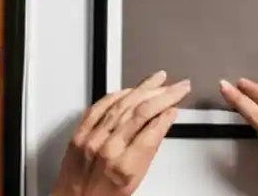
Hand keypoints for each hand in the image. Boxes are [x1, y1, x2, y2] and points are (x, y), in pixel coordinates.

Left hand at [52, 70, 189, 195]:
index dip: (168, 109)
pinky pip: (99, 106)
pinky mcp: (78, 134)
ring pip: (121, 104)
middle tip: (179, 87)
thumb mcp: (136, 177)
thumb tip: (163, 122)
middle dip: (163, 94)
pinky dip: (117, 94)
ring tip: (159, 80)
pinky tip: (130, 89)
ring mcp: (90, 139)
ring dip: (143, 88)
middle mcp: (106, 148)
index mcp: (124, 165)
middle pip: (140, 111)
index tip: (178, 103)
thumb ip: (150, 148)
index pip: (153, 127)